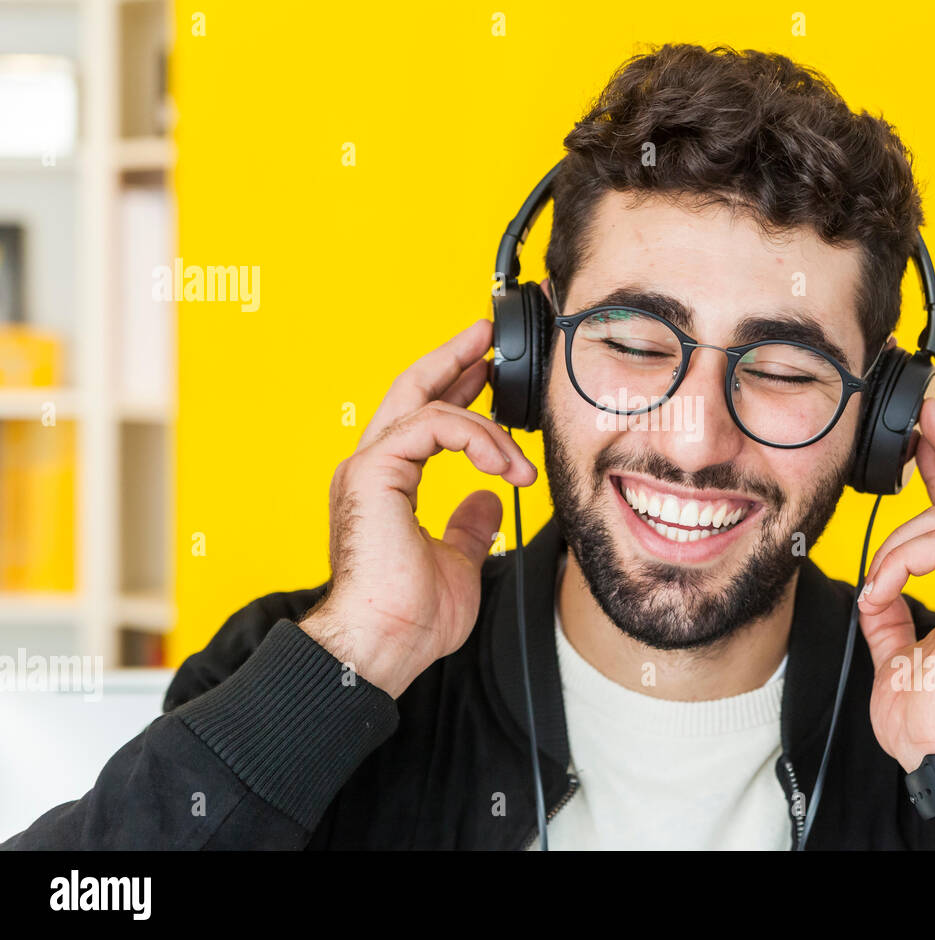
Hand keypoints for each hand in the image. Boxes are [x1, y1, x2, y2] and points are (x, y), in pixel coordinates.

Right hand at [300, 319, 536, 698]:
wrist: (381, 644)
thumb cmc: (408, 616)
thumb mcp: (457, 561)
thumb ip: (468, 525)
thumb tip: (486, 501)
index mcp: (385, 485)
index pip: (420, 419)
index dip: (453, 389)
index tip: (485, 373)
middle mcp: (371, 468)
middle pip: (411, 390)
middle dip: (453, 358)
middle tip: (486, 337)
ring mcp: (368, 467)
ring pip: (427, 405)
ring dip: (486, 423)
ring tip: (518, 460)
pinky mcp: (374, 472)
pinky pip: (431, 427)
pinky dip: (475, 439)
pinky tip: (502, 465)